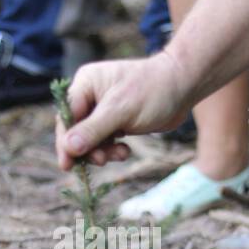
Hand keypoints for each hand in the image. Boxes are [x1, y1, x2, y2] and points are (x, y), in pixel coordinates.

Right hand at [55, 51, 191, 170]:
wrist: (184, 87)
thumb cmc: (153, 91)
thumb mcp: (121, 111)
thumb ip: (93, 130)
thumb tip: (68, 147)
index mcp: (86, 83)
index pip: (66, 116)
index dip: (65, 141)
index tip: (66, 165)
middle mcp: (91, 94)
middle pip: (76, 130)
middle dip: (87, 148)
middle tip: (101, 161)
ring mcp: (104, 108)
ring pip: (91, 139)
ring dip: (102, 151)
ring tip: (120, 154)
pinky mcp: (116, 120)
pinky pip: (105, 140)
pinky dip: (112, 149)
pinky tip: (125, 151)